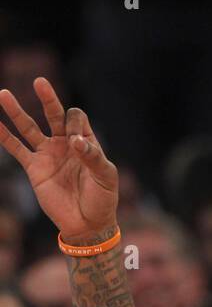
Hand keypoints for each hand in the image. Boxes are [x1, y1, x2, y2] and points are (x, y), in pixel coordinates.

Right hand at [0, 78, 117, 241]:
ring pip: (29, 127)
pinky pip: (16, 149)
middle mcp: (64, 143)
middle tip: (40, 82)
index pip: (76, 119)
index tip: (76, 144)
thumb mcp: (106, 176)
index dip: (75, 126)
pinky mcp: (34, 168)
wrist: (88, 224)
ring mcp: (47, 154)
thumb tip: (75, 142)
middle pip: (53, 114)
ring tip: (3, 94)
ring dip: (17, 112)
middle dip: (48, 99)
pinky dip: (4, 136)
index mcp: (85, 141)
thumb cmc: (102, 199)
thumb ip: (93, 156)